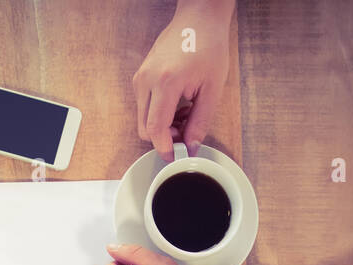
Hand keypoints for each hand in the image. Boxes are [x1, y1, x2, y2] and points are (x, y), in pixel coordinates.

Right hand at [133, 0, 234, 159]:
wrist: (198, 18)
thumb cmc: (207, 44)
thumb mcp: (212, 88)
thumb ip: (200, 121)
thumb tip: (191, 145)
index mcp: (166, 82)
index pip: (155, 128)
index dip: (164, 148)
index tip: (175, 157)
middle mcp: (146, 80)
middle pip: (144, 128)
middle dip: (164, 138)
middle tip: (186, 134)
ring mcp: (140, 78)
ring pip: (143, 119)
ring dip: (162, 126)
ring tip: (185, 115)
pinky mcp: (140, 77)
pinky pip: (144, 106)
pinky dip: (159, 114)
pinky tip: (177, 105)